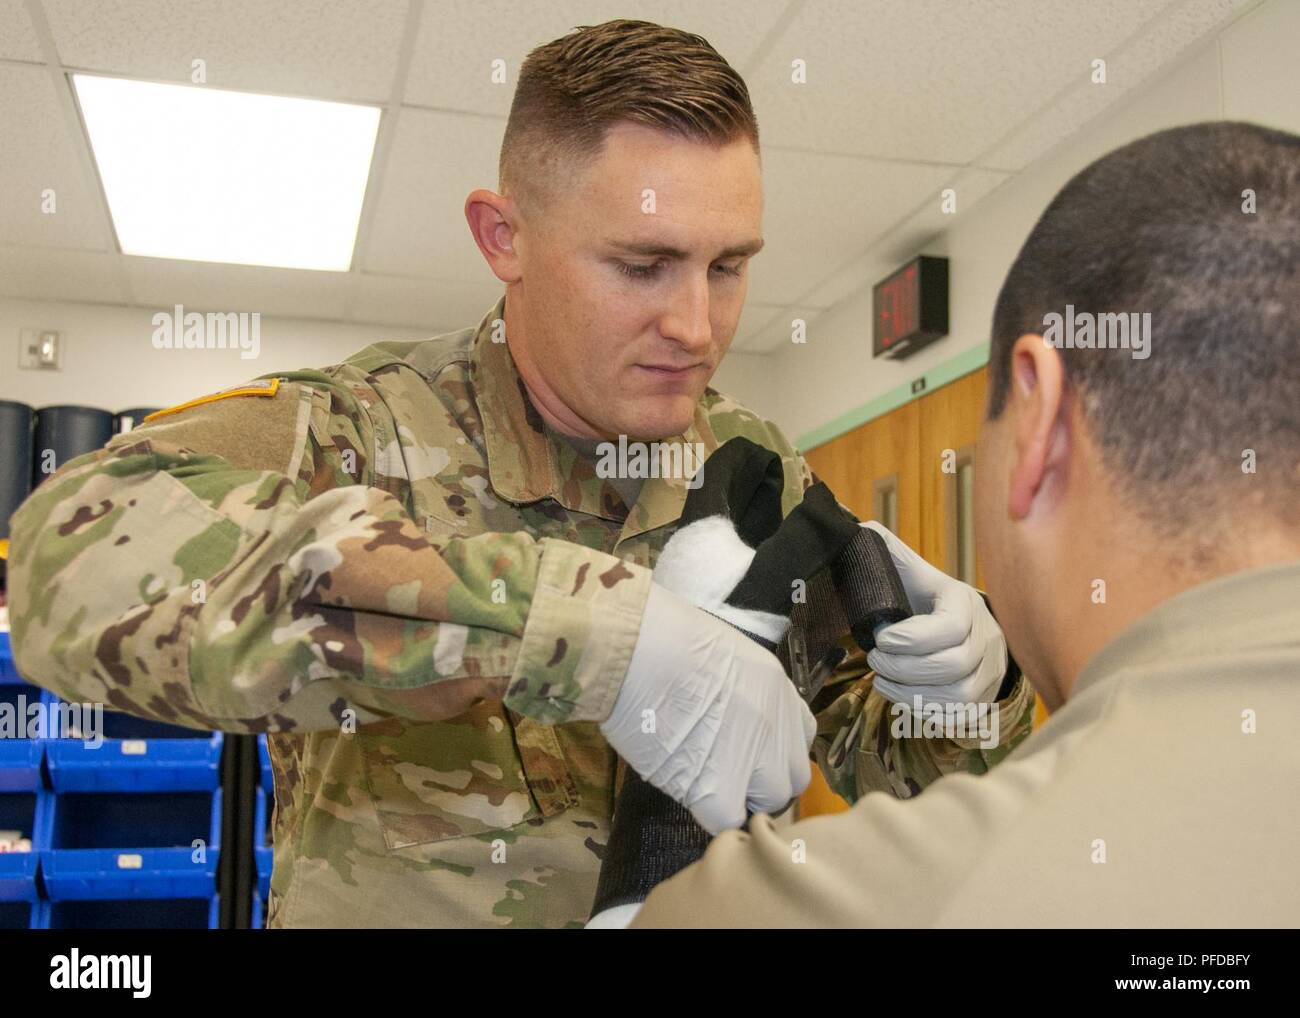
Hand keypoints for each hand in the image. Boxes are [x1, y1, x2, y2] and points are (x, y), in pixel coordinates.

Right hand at [599, 582, 815, 834]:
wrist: (633, 649)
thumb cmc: (660, 637)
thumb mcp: (722, 653)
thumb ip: (741, 689)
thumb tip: (729, 715)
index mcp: (776, 688)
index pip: (800, 738)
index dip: (774, 753)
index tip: (750, 755)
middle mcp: (775, 723)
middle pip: (791, 778)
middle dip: (762, 784)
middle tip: (724, 775)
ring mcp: (751, 756)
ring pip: (767, 804)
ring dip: (739, 800)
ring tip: (703, 783)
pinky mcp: (717, 786)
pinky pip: (727, 819)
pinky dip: (710, 814)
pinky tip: (688, 792)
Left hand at [860, 521, 1007, 706]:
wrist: (958, 623)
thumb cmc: (922, 598)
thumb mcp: (909, 570)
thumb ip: (886, 551)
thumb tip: (855, 529)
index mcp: (965, 603)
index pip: (951, 626)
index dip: (913, 638)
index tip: (881, 638)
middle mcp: (987, 638)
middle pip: (955, 665)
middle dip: (906, 667)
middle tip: (875, 660)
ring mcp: (990, 671)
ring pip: (959, 696)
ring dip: (912, 693)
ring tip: (883, 680)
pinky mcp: (983, 698)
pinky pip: (959, 715)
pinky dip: (925, 710)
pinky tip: (900, 695)